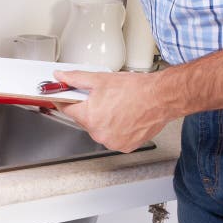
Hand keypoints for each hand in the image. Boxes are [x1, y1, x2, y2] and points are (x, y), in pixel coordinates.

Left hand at [54, 70, 168, 152]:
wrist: (161, 97)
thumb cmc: (136, 89)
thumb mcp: (100, 79)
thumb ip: (75, 78)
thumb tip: (60, 76)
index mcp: (90, 117)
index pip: (66, 110)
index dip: (65, 101)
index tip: (65, 97)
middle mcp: (99, 133)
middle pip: (83, 120)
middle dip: (88, 109)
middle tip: (102, 99)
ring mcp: (112, 141)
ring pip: (98, 129)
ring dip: (103, 120)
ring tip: (116, 108)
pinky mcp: (125, 146)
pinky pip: (113, 137)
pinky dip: (116, 129)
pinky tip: (124, 118)